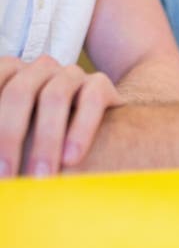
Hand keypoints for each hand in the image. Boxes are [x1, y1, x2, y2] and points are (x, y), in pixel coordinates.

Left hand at [0, 55, 122, 177]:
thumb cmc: (38, 142)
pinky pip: (92, 100)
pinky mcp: (100, 84)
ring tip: (40, 178)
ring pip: (55, 97)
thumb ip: (4, 141)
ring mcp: (70, 74)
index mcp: (10, 75)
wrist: (100, 132)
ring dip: (45, 140)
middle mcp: (38, 69)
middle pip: (19, 92)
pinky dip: (80, 130)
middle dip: (9, 135)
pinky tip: (71, 159)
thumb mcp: (16, 138)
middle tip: (5, 177)